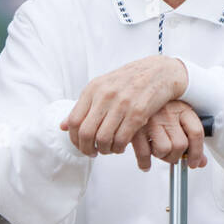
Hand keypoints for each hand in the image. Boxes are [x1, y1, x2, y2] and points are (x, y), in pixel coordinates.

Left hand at [60, 55, 188, 156]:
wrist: (160, 72)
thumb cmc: (131, 80)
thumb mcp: (103, 87)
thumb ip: (83, 106)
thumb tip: (63, 125)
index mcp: (93, 88)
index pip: (74, 121)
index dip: (74, 139)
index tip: (80, 146)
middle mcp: (105, 95)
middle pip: (87, 133)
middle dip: (87, 149)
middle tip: (94, 152)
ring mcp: (122, 103)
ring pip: (104, 138)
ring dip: (105, 150)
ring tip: (109, 149)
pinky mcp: (138, 112)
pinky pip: (122, 138)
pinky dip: (119, 147)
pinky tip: (121, 146)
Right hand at [129, 100, 207, 171]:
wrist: (135, 93)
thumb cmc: (160, 108)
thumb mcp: (179, 116)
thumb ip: (191, 138)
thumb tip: (201, 162)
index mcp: (182, 108)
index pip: (196, 133)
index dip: (197, 152)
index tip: (194, 162)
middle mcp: (167, 113)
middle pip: (180, 144)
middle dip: (177, 155)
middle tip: (172, 155)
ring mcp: (151, 120)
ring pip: (164, 149)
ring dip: (162, 156)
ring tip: (159, 151)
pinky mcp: (135, 129)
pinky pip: (144, 153)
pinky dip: (145, 163)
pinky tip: (146, 162)